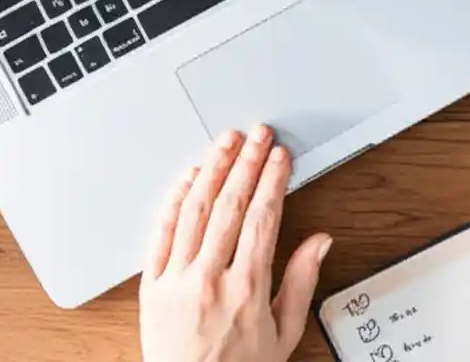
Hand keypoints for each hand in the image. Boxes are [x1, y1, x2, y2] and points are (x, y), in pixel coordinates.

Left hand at [140, 125, 332, 361]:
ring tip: (226, 143)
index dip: (273, 181)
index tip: (280, 158)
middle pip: (230, 205)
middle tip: (258, 136)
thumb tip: (318, 242)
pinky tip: (188, 179)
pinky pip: (161, 234)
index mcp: (247, 288)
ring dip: (212, 170)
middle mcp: (209, 279)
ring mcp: (176, 280)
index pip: (262, 217)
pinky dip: (175, 201)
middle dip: (247, 163)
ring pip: (194, 211)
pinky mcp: (150, 287)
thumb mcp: (284, 333)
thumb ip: (301, 282)